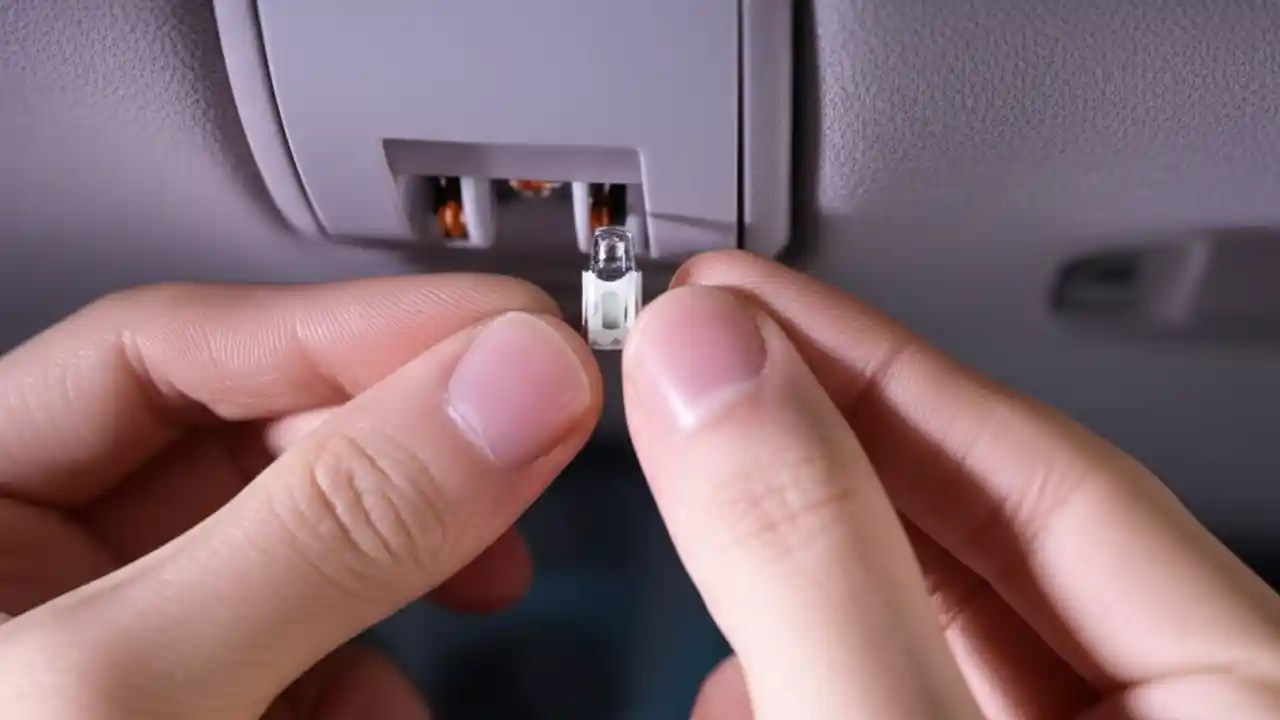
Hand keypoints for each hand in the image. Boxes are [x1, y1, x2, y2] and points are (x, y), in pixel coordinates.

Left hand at [0, 276, 601, 717]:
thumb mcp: (139, 688)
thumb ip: (321, 530)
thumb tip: (504, 387)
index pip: (163, 345)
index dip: (347, 327)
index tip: (503, 332)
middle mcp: (34, 570)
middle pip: (252, 440)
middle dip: (399, 448)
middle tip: (523, 435)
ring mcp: (119, 652)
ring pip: (296, 546)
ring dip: (406, 560)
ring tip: (481, 575)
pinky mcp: (191, 717)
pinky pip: (297, 653)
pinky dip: (371, 669)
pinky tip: (389, 702)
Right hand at [623, 251, 1279, 718]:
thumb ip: (819, 570)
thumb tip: (712, 373)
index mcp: (1249, 702)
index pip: (1051, 470)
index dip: (874, 364)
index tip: (738, 299)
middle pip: (984, 536)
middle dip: (818, 455)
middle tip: (693, 372)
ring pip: (932, 619)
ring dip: (798, 572)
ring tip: (700, 527)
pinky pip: (908, 692)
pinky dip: (809, 667)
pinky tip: (743, 681)